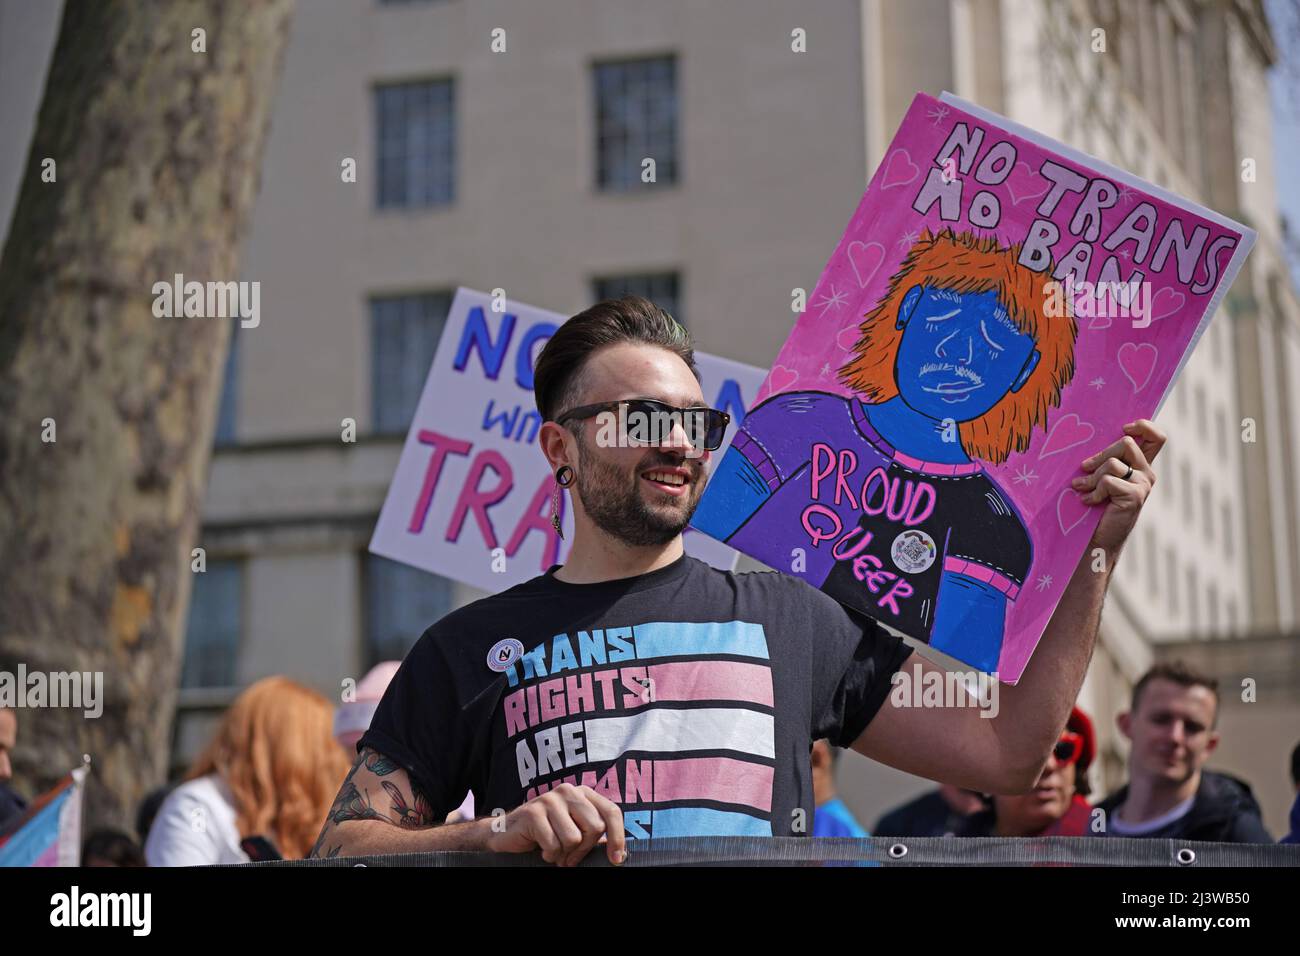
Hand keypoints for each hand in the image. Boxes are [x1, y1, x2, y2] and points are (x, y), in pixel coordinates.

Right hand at [485, 784, 626, 866]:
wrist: (508, 834)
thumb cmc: (546, 834)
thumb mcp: (574, 830)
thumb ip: (593, 834)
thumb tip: (620, 852)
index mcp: (582, 794)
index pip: (611, 812)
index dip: (617, 837)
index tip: (616, 859)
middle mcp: (568, 791)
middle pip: (595, 827)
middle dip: (584, 849)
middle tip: (570, 856)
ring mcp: (550, 799)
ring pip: (574, 838)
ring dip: (564, 854)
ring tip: (554, 851)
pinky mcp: (533, 812)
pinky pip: (553, 844)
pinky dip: (549, 854)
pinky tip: (541, 849)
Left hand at [1071, 419, 1165, 555]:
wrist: (1097, 539)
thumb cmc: (1095, 506)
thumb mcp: (1100, 478)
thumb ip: (1103, 460)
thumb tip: (1089, 438)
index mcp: (1140, 465)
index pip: (1156, 436)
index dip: (1143, 426)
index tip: (1124, 428)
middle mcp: (1146, 473)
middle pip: (1126, 442)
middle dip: (1099, 455)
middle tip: (1084, 468)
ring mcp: (1143, 484)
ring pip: (1113, 462)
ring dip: (1091, 477)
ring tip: (1082, 488)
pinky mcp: (1135, 496)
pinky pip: (1108, 480)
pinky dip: (1093, 491)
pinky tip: (1088, 502)